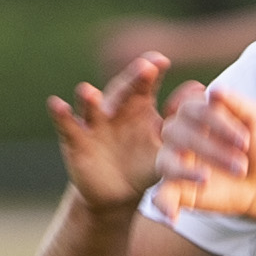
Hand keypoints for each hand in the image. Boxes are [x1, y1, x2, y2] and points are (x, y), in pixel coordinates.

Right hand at [46, 54, 172, 210]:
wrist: (119, 195)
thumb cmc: (146, 162)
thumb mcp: (166, 145)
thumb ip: (179, 122)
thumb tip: (199, 89)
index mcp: (139, 105)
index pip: (146, 83)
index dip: (152, 71)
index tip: (161, 61)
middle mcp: (115, 107)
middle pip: (124, 89)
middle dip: (133, 79)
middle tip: (145, 67)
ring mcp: (93, 122)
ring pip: (91, 105)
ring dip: (89, 98)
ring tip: (88, 91)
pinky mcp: (75, 139)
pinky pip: (67, 125)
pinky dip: (62, 115)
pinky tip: (56, 104)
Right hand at [154, 84, 255, 218]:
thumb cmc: (254, 146)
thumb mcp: (254, 123)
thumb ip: (239, 104)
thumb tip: (215, 91)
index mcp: (193, 111)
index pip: (193, 109)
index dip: (218, 123)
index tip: (246, 140)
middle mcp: (177, 133)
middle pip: (178, 133)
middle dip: (211, 149)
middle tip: (242, 165)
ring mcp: (172, 160)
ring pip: (166, 162)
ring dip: (187, 172)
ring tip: (208, 179)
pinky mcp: (174, 188)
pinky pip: (161, 195)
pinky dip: (163, 205)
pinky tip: (172, 216)